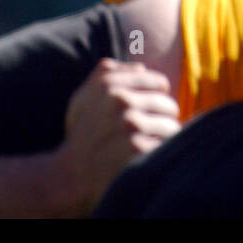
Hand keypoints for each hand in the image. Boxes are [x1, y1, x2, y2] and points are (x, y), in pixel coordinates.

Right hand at [56, 59, 180, 214]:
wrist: (70, 175)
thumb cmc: (82, 135)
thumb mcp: (83, 98)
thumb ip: (108, 75)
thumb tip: (141, 67)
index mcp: (110, 83)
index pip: (160, 83)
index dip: (159, 99)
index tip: (149, 112)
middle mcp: (120, 101)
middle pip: (169, 106)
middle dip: (163, 121)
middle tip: (150, 133)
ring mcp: (130, 124)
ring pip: (172, 126)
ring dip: (165, 139)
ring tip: (149, 146)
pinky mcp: (137, 148)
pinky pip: (167, 146)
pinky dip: (162, 154)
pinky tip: (147, 158)